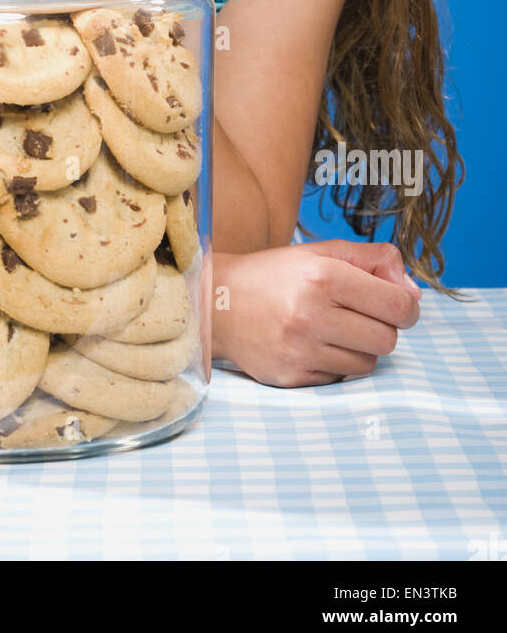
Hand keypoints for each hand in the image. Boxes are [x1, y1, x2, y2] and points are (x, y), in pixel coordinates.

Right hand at [212, 241, 421, 386]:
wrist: (217, 303)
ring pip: (367, 364)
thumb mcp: (323, 252)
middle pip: (388, 339)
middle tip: (359, 315)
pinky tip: (312, 345)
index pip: (398, 305)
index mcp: (323, 276)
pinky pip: (339, 379)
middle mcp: (310, 314)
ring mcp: (299, 350)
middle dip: (382, 327)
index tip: (393, 302)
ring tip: (333, 330)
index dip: (405, 305)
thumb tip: (414, 292)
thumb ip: (375, 261)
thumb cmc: (276, 275)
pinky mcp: (290, 377)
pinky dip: (335, 364)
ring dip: (359, 348)